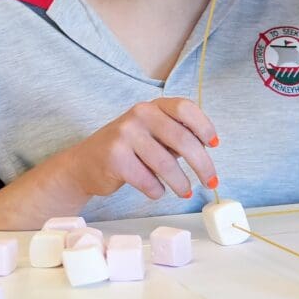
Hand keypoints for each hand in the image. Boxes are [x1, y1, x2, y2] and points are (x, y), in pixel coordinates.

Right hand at [67, 97, 219, 201]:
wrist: (84, 163)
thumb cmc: (128, 149)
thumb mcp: (153, 134)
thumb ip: (177, 135)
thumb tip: (208, 147)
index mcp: (154, 106)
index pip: (185, 108)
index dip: (204, 126)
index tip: (214, 144)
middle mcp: (140, 114)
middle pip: (182, 140)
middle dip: (202, 164)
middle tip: (211, 181)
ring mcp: (125, 134)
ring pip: (166, 164)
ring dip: (181, 183)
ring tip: (185, 192)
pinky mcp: (115, 158)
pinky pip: (147, 180)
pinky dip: (157, 190)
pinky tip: (157, 191)